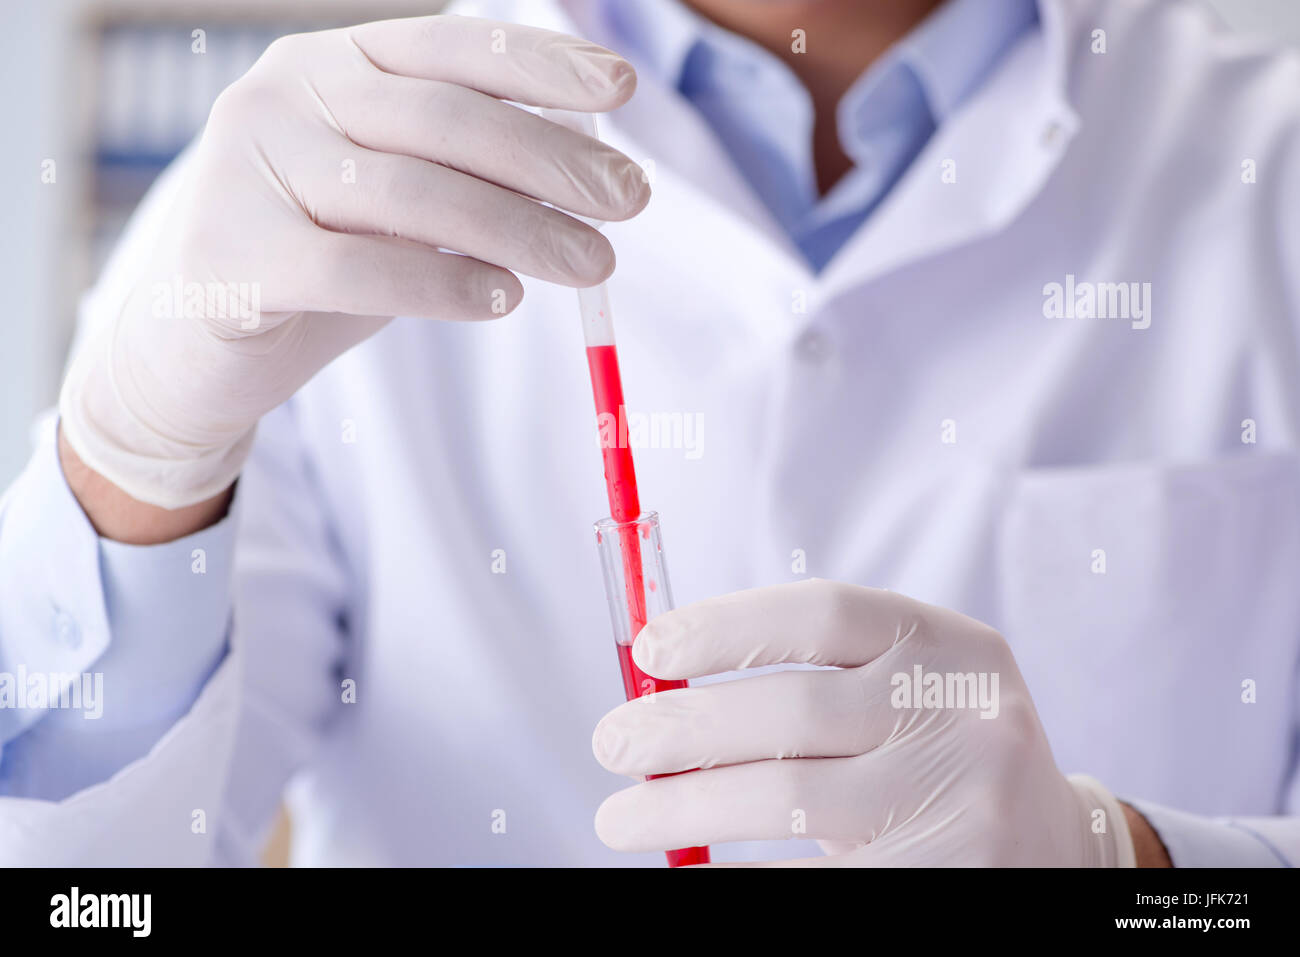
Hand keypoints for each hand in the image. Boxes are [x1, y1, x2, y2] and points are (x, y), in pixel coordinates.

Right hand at [59, 14, 648, 513]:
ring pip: (409, 194)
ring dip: (519, 230)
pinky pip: (356, 269)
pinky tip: (502, 301)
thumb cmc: (316, 258)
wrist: (196, 344)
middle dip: (550, 161)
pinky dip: (440, 285)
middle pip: (443, 120)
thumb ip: (467, 171)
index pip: (451, 47)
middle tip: (630, 202)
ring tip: (593, 265)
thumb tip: (591, 171)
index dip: (542, 65)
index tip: (623, 90)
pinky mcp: (231, 256)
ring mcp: (247, 171)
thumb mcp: (395, 197)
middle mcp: (283, 96)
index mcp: (330, 64)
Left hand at [592, 579, 1135, 865]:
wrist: (1055, 844)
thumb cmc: (939, 746)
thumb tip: (661, 684)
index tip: (650, 648)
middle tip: (611, 742)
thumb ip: (812, 673)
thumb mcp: (906, 684)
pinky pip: (812, 880)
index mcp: (947, 645)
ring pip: (791, 800)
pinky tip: (688, 870)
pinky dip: (736, 876)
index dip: (725, 625)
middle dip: (683, 727)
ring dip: (685, 807)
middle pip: (794, 712)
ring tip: (621, 817)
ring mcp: (962, 802)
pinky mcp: (944, 877)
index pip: (823, 614)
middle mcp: (963, 715)